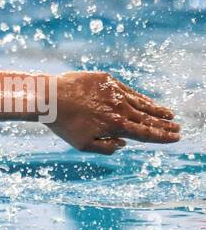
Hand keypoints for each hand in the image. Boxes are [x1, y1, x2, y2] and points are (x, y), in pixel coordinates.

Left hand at [48, 71, 179, 153]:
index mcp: (116, 125)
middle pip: (148, 119)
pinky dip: (141, 98)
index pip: (145, 133)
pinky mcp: (108, 81)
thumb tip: (124, 144)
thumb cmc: (64, 124)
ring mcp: (116, 93)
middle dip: (165, 125)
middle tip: (178, 129)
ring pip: (142, 104)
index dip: (162, 136)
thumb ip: (105, 147)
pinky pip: (129, 91)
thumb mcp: (82, 144)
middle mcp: (120, 108)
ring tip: (170, 115)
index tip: (175, 138)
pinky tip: (149, 102)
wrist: (50, 97)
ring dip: (157, 110)